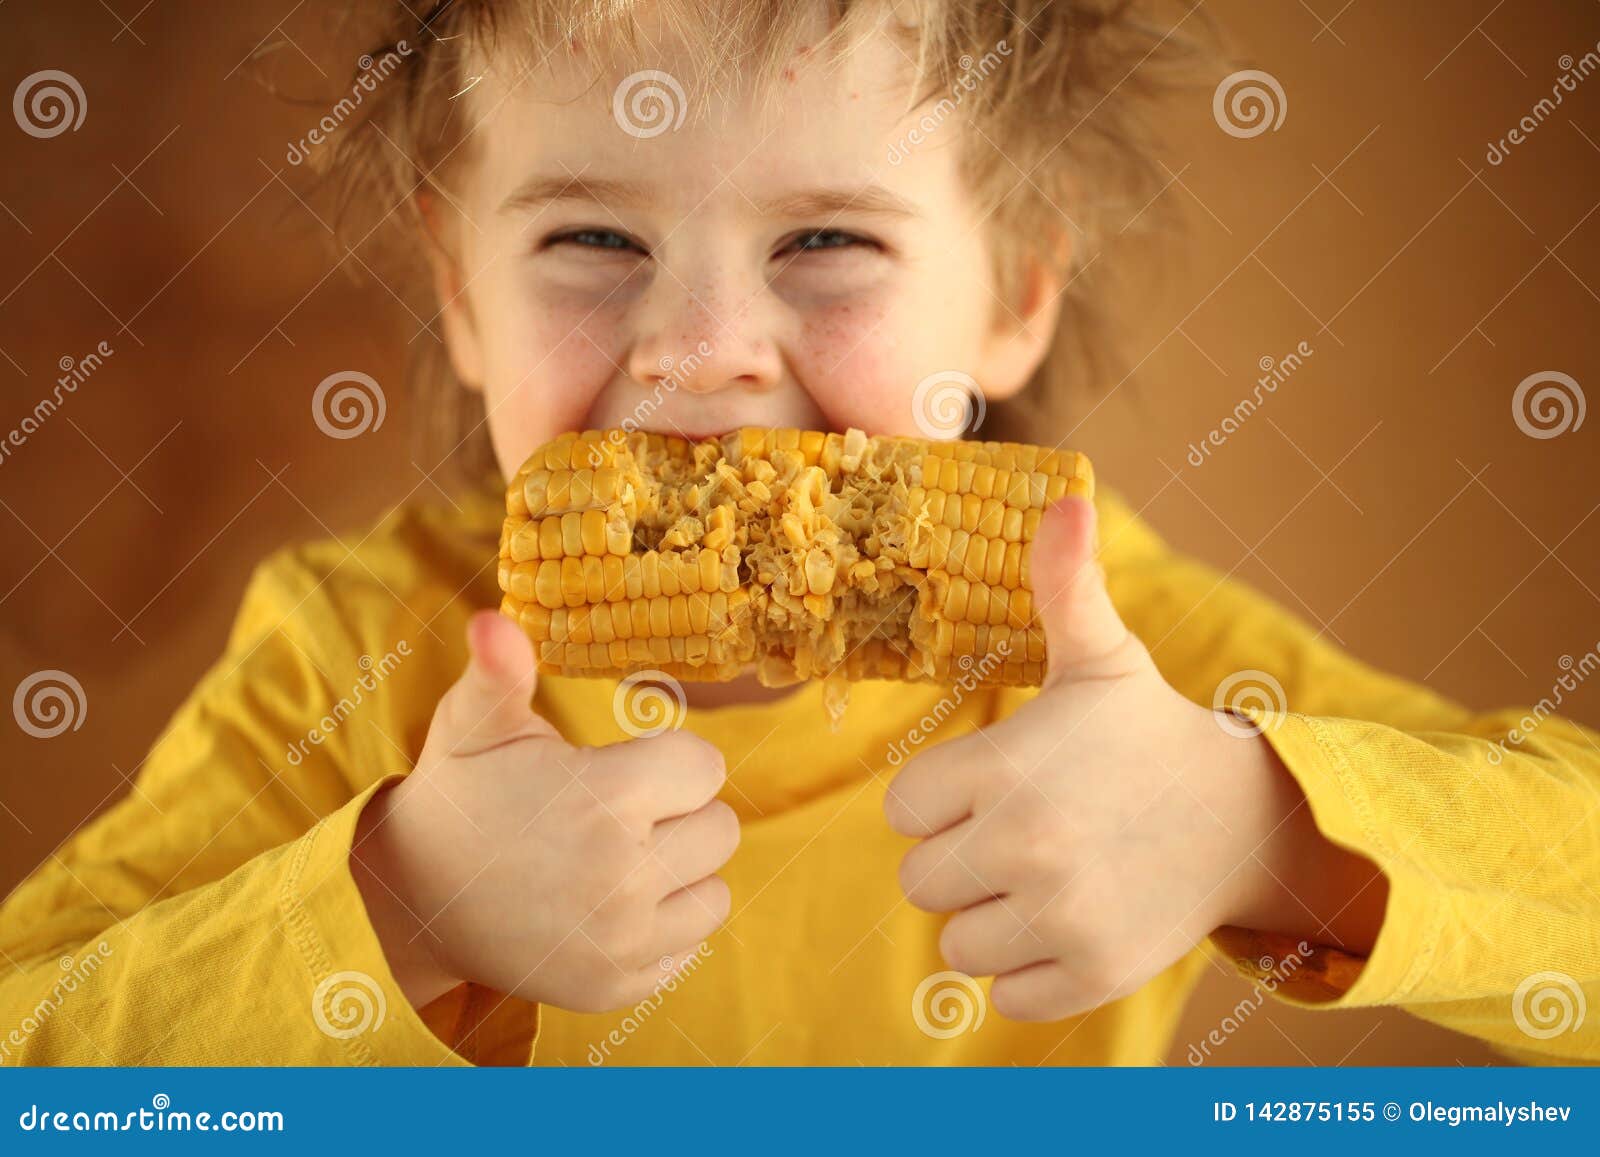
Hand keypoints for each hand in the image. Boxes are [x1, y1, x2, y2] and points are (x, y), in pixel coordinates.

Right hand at [351, 611, 737, 1013]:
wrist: (412, 899)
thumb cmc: (459, 794)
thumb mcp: (473, 724)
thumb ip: (500, 670)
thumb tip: (493, 620)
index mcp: (605, 798)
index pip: (706, 766)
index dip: (670, 760)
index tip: (626, 768)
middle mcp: (624, 876)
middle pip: (722, 829)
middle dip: (680, 814)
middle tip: (623, 816)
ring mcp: (622, 940)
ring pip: (715, 893)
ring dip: (682, 873)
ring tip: (623, 859)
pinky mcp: (617, 986)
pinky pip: (688, 947)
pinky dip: (663, 927)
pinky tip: (611, 907)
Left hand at [883, 497, 1384, 1021]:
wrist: (1247, 818)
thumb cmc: (1147, 733)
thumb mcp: (1100, 657)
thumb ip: (1062, 585)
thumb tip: (1062, 496)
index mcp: (1004, 768)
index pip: (902, 810)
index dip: (938, 800)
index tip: (988, 787)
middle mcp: (1024, 846)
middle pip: (919, 879)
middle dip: (959, 859)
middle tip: (1021, 833)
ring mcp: (1059, 916)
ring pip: (955, 942)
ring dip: (989, 917)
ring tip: (1046, 878)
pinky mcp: (1091, 973)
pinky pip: (1006, 992)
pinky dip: (1029, 970)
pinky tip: (1070, 922)